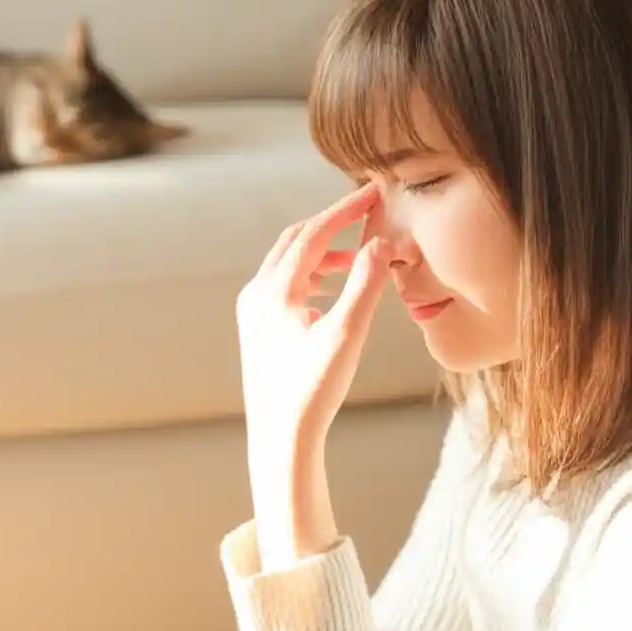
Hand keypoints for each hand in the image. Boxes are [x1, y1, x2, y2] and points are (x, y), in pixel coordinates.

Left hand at [235, 182, 392, 461]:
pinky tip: (333, 292)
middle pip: (295, 241)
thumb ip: (365, 284)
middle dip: (331, 225)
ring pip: (288, 263)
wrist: (280, 437)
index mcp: (274, 290)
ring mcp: (251, 310)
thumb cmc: (313, 390)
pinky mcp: (255, 326)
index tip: (373, 192)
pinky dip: (311, 276)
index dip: (345, 210)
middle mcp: (255, 293)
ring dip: (322, 253)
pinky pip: (283, 284)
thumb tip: (380, 242)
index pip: (314, 233)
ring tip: (357, 258)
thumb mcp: (347, 334)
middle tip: (365, 212)